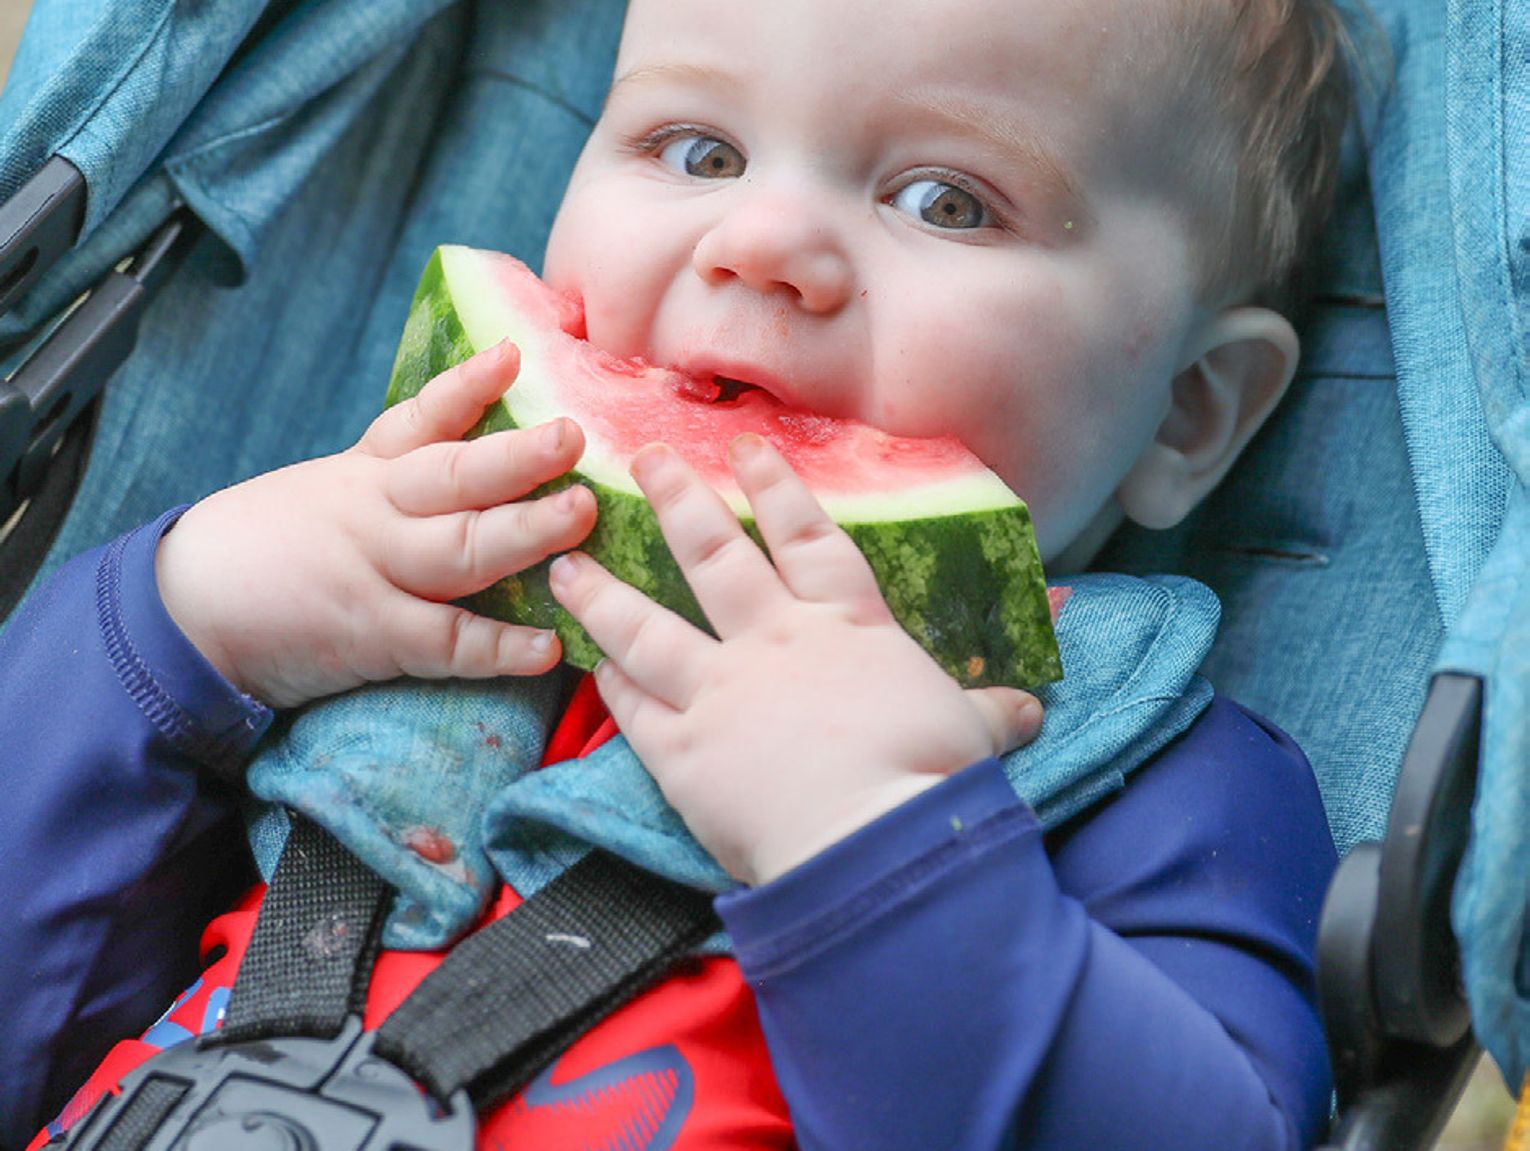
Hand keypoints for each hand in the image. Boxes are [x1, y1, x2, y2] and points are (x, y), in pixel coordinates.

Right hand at [156, 342, 596, 707]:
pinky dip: (497, 648)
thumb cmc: (264, 550)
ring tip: (582, 514)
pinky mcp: (371, 635)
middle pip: (453, 477)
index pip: (421, 420)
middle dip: (516, 455)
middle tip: (572, 435)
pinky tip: (548, 645)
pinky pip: (444, 641)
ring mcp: (374, 572)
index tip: (516, 355)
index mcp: (364, 473)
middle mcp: (374, 513)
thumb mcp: (323, 492)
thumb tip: (472, 464)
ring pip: (460, 549)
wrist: (180, 611)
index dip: (469, 387)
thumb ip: (391, 479)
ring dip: (525, 532)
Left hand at [549, 435, 1042, 884]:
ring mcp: (719, 693)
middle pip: (713, 557)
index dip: (776, 486)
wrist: (871, 842)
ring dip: (602, 593)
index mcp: (845, 627)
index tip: (745, 444)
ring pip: (645, 628)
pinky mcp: (683, 754)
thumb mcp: (972, 732)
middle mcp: (772, 643)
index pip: (807, 538)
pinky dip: (610, 684)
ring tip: (565, 563)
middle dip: (675, 501)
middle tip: (641, 459)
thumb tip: (1029, 709)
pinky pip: (636, 709)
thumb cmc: (928, 778)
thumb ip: (989, 711)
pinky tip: (589, 663)